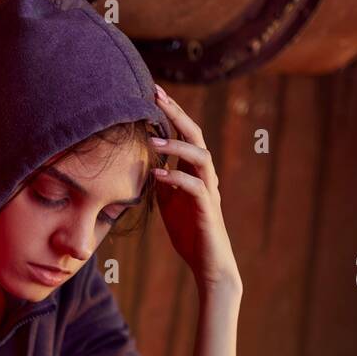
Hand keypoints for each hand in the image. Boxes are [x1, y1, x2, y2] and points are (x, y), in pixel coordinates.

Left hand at [148, 82, 241, 297]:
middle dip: (176, 114)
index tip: (152, 92)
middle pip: (195, 135)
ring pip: (200, 156)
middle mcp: (205, 176)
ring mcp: (209, 190)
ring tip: (152, 138)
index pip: (185, 134)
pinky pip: (195, 187)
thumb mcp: (169, 202)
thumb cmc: (190, 233)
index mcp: (194, 171)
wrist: (208, 263)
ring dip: (176, 145)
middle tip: (156, 94)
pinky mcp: (208, 209)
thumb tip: (148, 162)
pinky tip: (157, 174)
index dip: (171, 113)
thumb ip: (163, 181)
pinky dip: (176, 178)